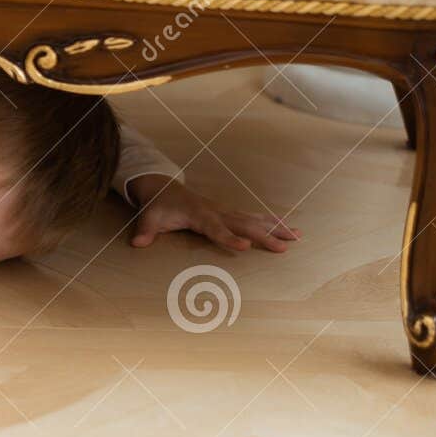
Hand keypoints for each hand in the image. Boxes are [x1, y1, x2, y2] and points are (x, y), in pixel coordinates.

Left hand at [127, 175, 300, 252]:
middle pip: (244, 224)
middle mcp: (217, 211)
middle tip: (284, 247)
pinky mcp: (231, 213)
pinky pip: (255, 217)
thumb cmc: (159, 206)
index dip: (229, 238)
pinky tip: (290, 229)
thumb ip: (145, 230)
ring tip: (297, 237)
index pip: (216, 228)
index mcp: (199, 215)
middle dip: (264, 236)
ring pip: (255, 219)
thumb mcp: (149, 217)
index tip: (245, 247)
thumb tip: (137, 243)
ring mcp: (227, 211)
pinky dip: (273, 222)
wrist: (166, 189)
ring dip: (276, 228)